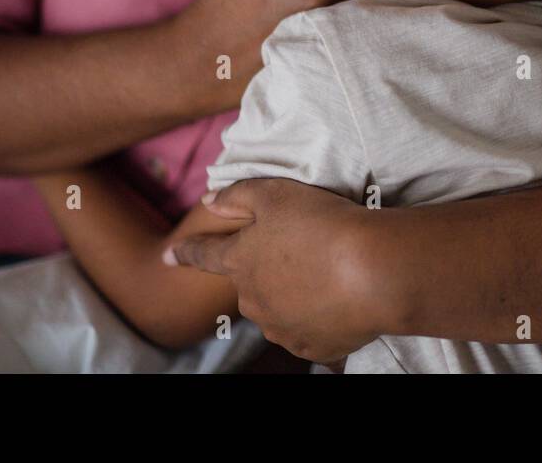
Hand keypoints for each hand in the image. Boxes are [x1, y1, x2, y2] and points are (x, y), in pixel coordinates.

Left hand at [166, 179, 382, 363]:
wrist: (373, 272)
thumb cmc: (323, 224)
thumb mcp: (275, 193)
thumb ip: (237, 196)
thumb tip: (208, 201)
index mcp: (241, 261)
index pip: (204, 254)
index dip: (186, 252)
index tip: (168, 255)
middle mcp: (253, 300)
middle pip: (249, 284)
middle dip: (265, 271)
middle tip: (301, 252)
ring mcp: (281, 328)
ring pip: (278, 310)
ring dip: (293, 296)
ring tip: (328, 274)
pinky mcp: (313, 348)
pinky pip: (309, 332)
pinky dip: (319, 318)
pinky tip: (339, 302)